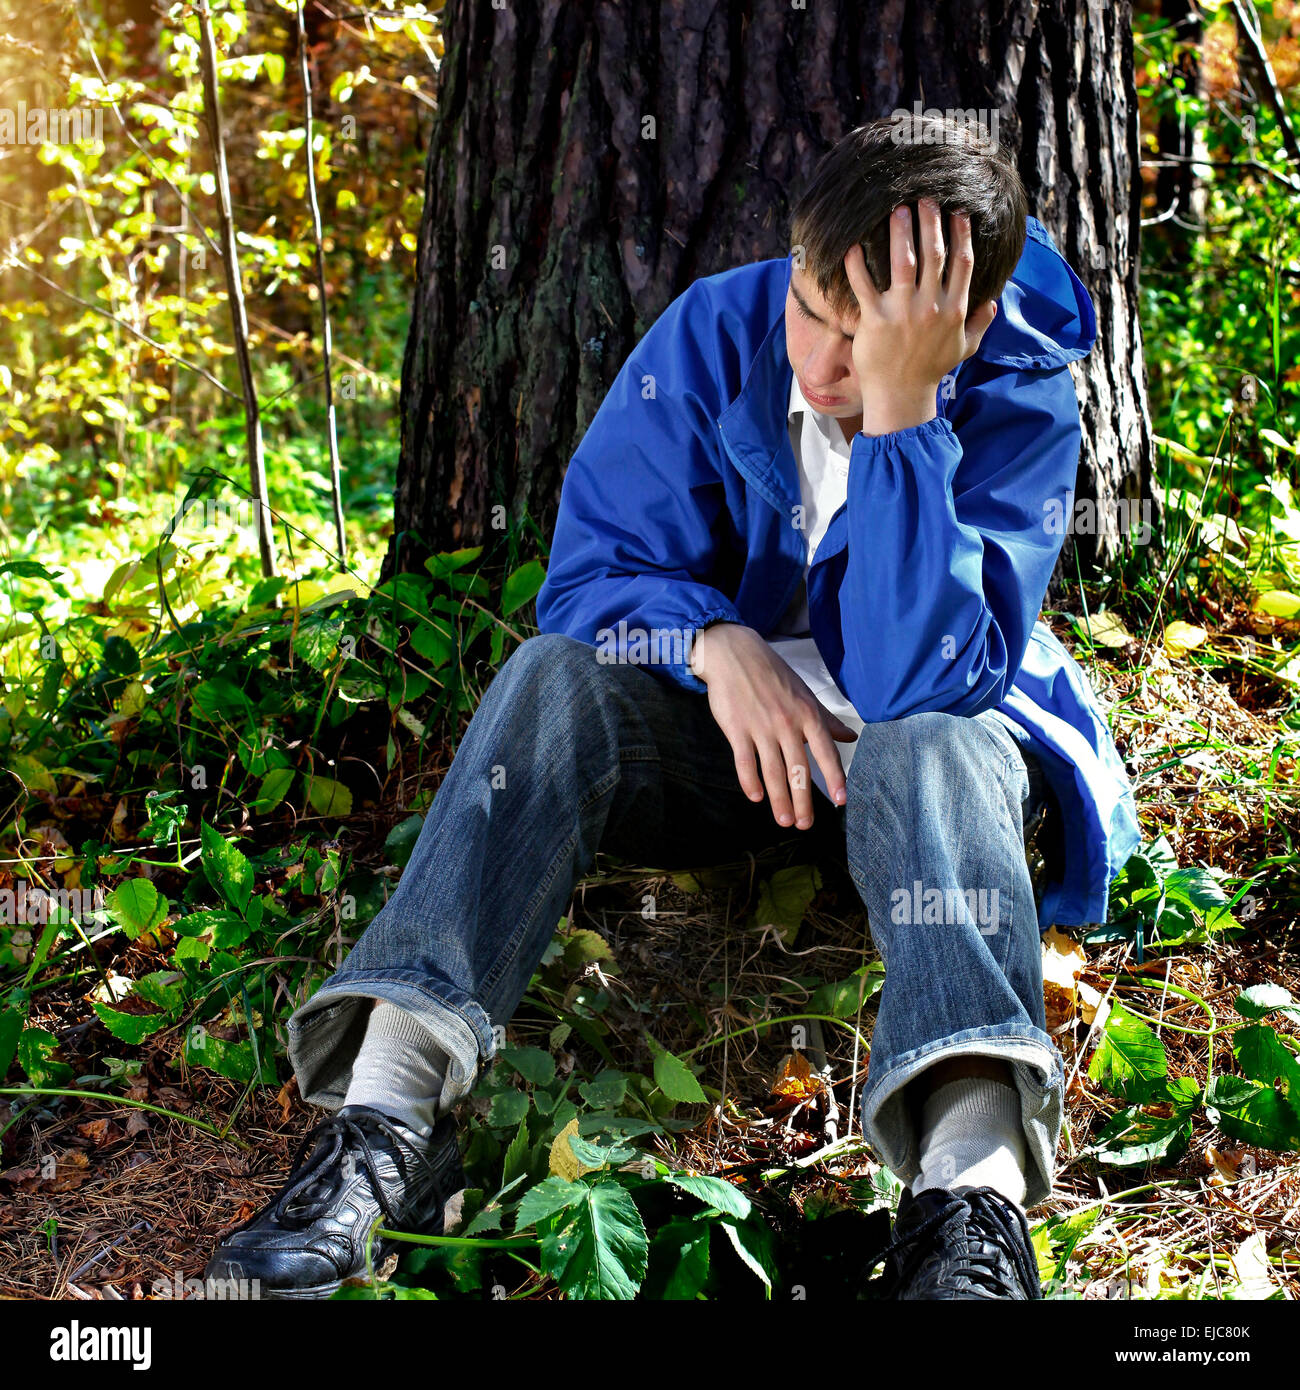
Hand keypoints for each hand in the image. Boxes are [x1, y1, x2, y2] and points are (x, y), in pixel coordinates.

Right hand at [690, 623, 857, 828]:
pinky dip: (749, 781)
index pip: (825, 751)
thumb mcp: (805, 695)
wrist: (735, 655)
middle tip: (805, 824)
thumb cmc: (773, 676)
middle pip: (798, 769)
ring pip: (772, 770)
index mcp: (807, 714)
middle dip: (803, 800)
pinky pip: (744, 761)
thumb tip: (851, 737)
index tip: (841, 801)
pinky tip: (755, 797)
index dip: (834, 777)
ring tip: (784, 820)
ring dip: (778, 799)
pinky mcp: (736, 729)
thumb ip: (827, 720)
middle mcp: (787, 723)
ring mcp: (760, 727)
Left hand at [843, 200, 998, 435]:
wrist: (901, 398)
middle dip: (930, 222)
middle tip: (924, 198)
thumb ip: (980, 324)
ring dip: (900, 232)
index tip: (957, 211)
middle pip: (934, 254)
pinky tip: (853, 244)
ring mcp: (903, 313)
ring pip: (903, 262)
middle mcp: (931, 307)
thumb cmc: (931, 372)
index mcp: (955, 310)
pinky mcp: (875, 321)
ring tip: (896, 209)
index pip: (962, 262)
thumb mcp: (964, 349)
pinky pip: (864, 285)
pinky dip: (857, 264)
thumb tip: (993, 302)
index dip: (961, 233)